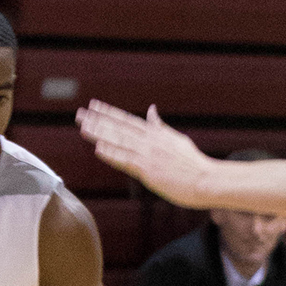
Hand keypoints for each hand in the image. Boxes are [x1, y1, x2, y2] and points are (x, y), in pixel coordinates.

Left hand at [76, 100, 210, 206]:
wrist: (205, 179)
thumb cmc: (192, 163)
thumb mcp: (175, 139)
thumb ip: (159, 126)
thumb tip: (151, 110)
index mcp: (155, 134)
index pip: (127, 120)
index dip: (109, 112)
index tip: (94, 105)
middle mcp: (149, 141)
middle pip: (119, 128)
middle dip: (97, 120)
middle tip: (80, 114)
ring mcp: (148, 155)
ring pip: (119, 142)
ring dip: (100, 134)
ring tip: (83, 127)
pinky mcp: (149, 171)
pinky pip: (127, 161)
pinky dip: (113, 154)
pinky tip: (99, 149)